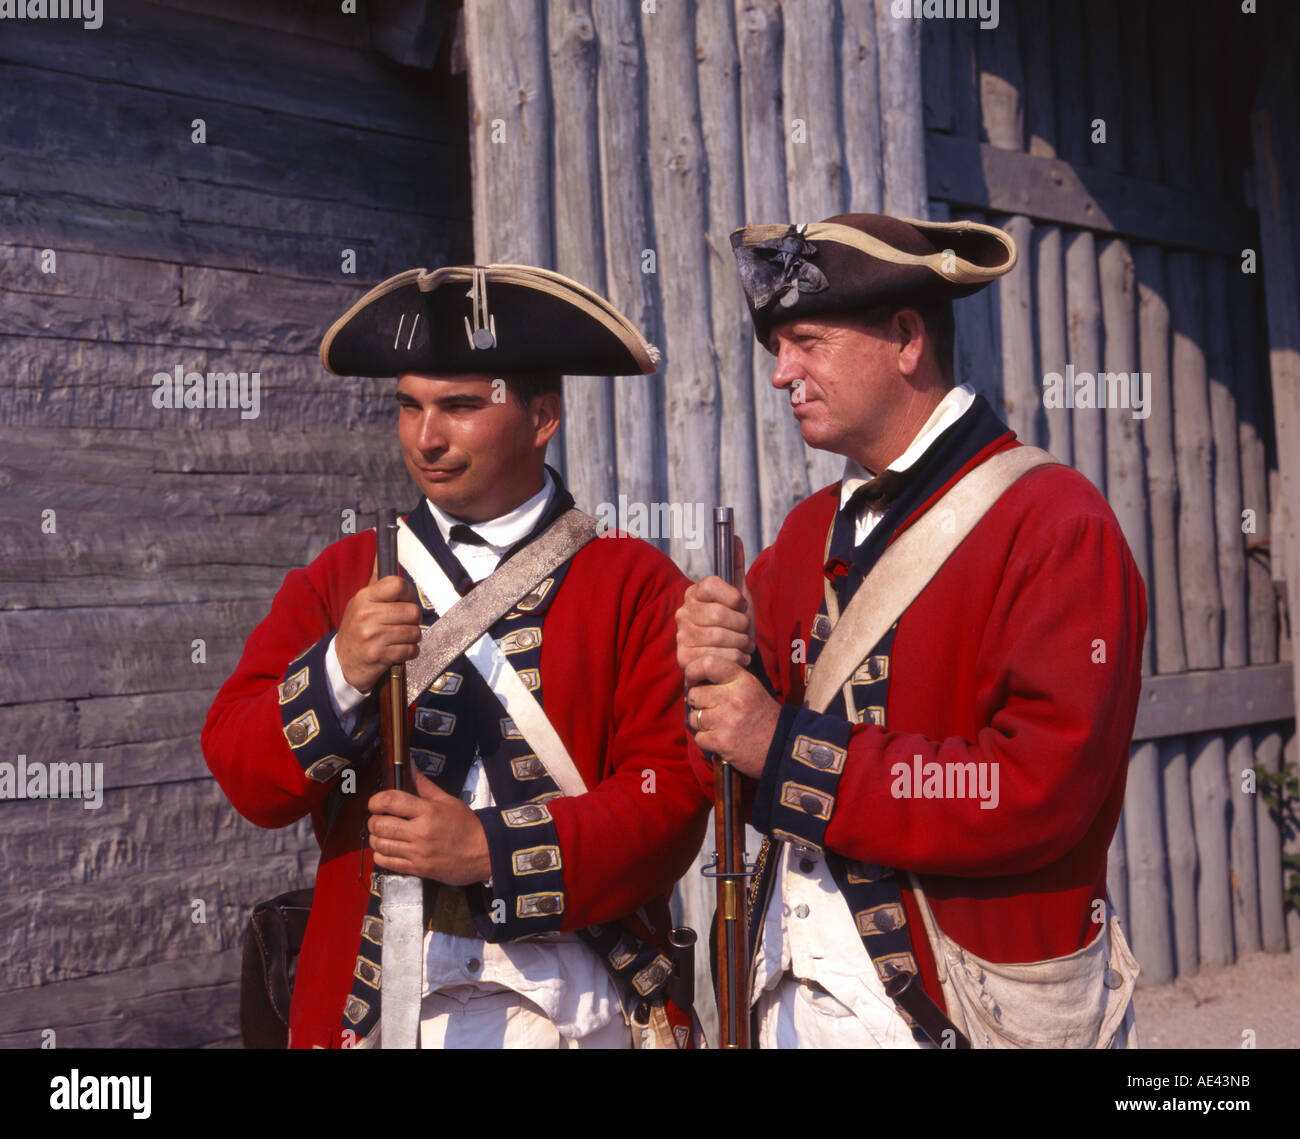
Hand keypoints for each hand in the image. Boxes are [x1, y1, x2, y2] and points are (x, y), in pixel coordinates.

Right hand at [335, 559, 422, 692]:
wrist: (343, 660)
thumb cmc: (357, 628)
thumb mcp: (362, 601)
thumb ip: (377, 580)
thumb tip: (379, 550)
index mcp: (365, 597)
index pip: (397, 584)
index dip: (408, 592)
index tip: (405, 599)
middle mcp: (368, 615)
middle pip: (412, 611)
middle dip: (412, 620)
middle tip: (402, 623)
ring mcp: (373, 636)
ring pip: (414, 632)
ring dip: (412, 637)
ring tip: (399, 637)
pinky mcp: (379, 655)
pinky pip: (411, 650)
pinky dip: (410, 652)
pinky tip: (398, 649)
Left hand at [368, 768, 491, 884]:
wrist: (484, 853)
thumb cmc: (467, 826)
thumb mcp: (448, 801)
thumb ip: (424, 785)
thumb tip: (410, 765)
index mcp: (428, 811)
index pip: (391, 801)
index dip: (376, 800)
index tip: (375, 803)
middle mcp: (421, 831)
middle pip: (380, 824)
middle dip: (373, 820)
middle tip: (378, 818)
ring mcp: (418, 852)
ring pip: (380, 844)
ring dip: (375, 838)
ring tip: (382, 834)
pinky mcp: (418, 869)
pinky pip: (387, 863)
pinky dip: (380, 855)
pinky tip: (387, 850)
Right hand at [675, 535, 755, 673]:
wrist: (732, 658)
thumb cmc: (735, 625)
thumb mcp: (740, 595)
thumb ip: (736, 566)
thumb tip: (735, 537)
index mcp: (694, 593)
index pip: (710, 584)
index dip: (732, 596)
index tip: (741, 605)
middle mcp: (682, 613)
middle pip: (718, 614)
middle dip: (741, 625)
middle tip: (746, 631)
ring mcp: (681, 636)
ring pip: (720, 637)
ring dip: (741, 644)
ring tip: (744, 646)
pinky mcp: (683, 659)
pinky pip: (716, 657)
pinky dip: (734, 659)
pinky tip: (737, 659)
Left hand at [685, 652, 780, 779]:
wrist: (782, 747)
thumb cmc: (763, 716)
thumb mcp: (751, 688)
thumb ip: (726, 680)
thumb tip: (693, 681)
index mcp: (742, 680)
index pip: (707, 663)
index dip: (693, 671)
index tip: (692, 680)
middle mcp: (733, 698)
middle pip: (695, 694)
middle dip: (699, 703)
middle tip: (713, 710)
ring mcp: (726, 720)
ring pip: (693, 717)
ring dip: (702, 723)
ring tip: (719, 725)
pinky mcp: (721, 742)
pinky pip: (698, 737)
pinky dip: (707, 740)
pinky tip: (721, 739)